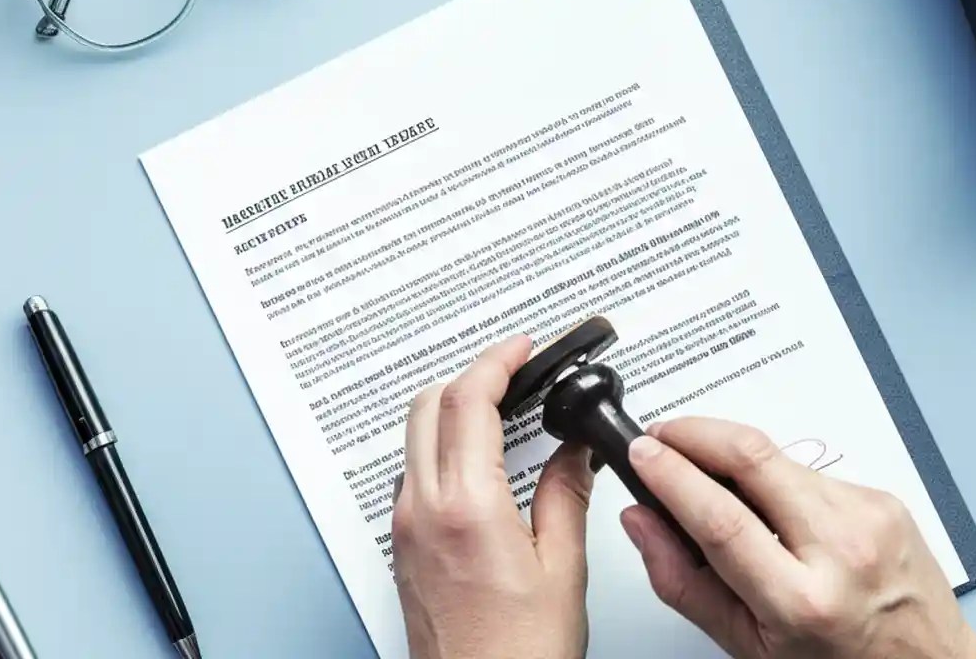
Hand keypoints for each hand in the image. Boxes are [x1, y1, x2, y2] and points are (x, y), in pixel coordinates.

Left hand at [391, 335, 595, 658]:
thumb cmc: (517, 656)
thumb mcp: (561, 569)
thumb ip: (564, 496)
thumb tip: (571, 453)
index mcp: (466, 509)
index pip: (468, 401)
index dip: (497, 360)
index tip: (522, 347)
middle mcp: (423, 513)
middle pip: (428, 406)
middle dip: (471, 374)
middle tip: (514, 369)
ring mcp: (406, 530)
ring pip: (416, 438)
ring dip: (453, 409)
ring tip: (502, 408)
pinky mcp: (403, 548)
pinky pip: (415, 473)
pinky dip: (443, 446)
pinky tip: (479, 459)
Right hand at [620, 417, 975, 658]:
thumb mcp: (748, 647)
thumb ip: (683, 582)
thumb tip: (641, 520)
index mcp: (802, 603)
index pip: (722, 519)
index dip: (673, 476)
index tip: (642, 453)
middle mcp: (843, 549)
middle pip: (754, 457)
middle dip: (695, 432)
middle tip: (662, 437)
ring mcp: (868, 515)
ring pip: (779, 457)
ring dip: (731, 454)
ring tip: (705, 473)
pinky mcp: (881, 495)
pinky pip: (809, 472)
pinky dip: (775, 477)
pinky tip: (768, 503)